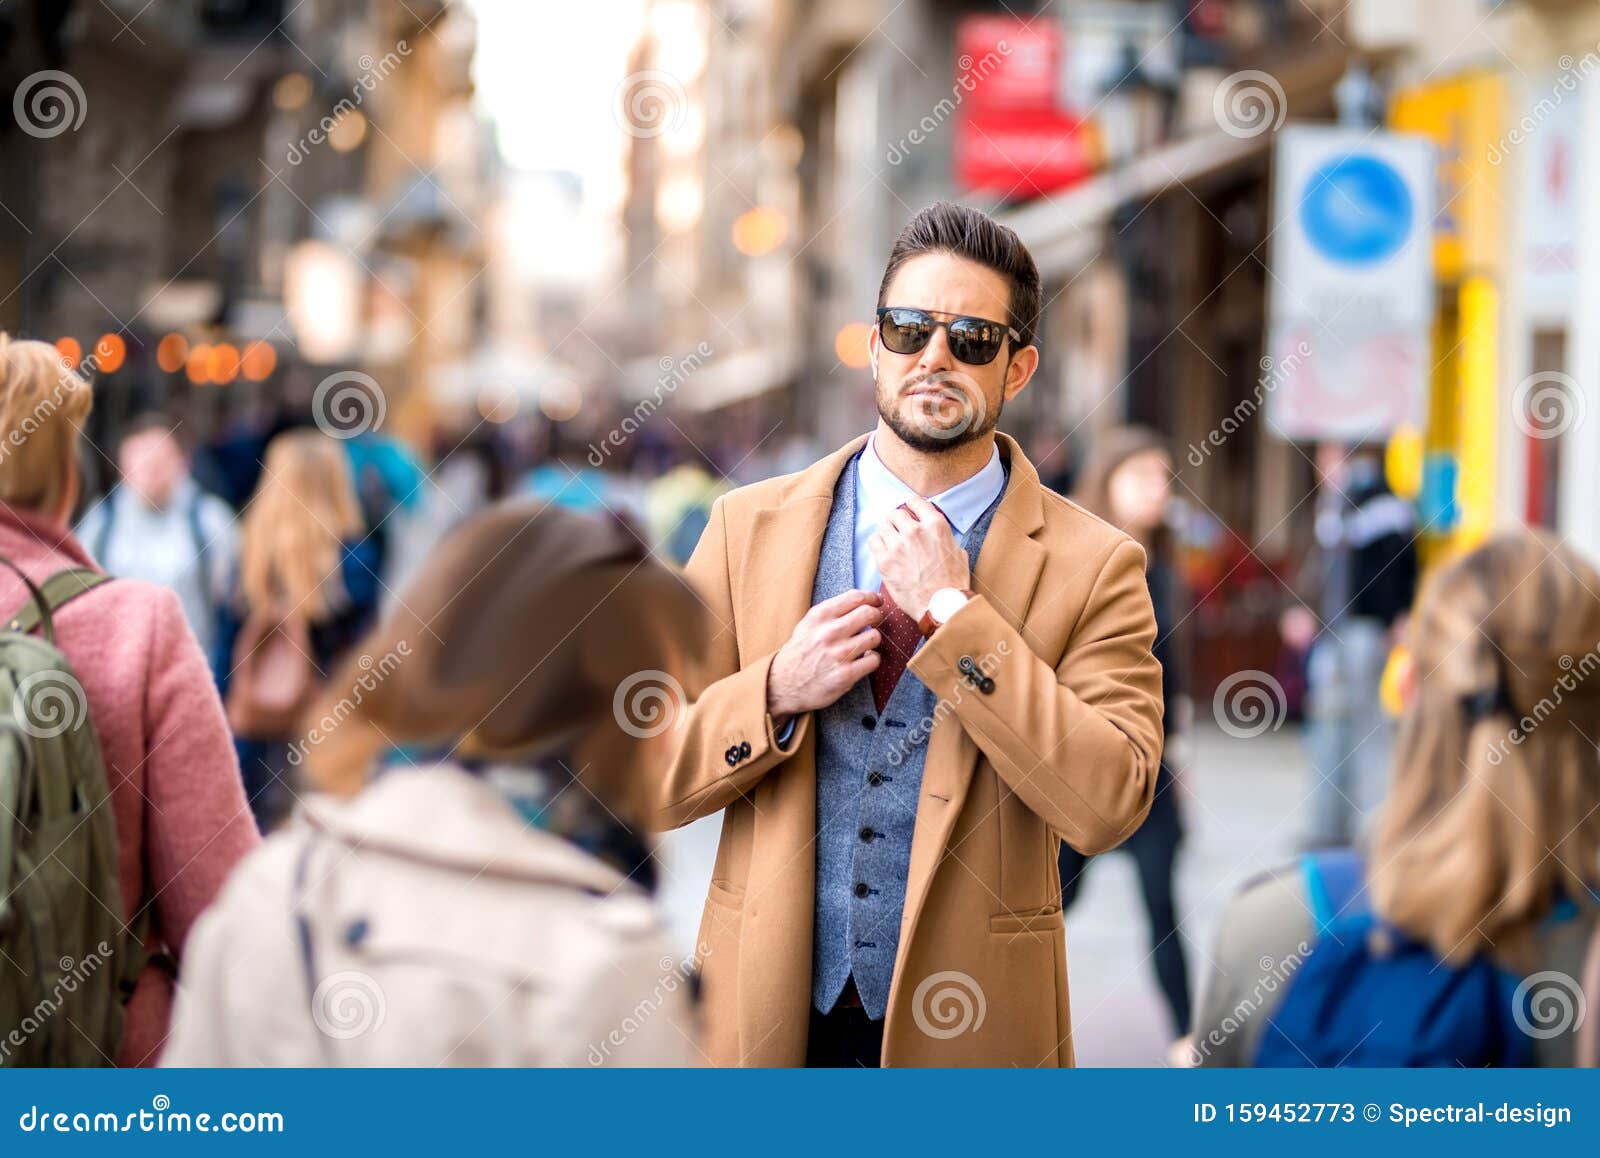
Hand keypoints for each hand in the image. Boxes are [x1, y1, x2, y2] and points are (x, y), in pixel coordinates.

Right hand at [767, 589, 883, 721]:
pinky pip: (874, 660)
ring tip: (864, 644)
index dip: (872, 597)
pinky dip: (872, 659)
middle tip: (876, 621)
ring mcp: (838, 654)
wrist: (782, 684)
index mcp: (820, 616)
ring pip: (875, 636)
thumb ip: (832, 612)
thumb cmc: (799, 652)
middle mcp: (829, 632)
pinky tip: (863, 660)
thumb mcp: (808, 624)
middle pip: (869, 613)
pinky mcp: (846, 674)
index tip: (877, 601)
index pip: (856, 597)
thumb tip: (862, 601)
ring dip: (873, 640)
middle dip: (877, 616)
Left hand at [869, 497, 969, 621]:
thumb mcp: (958, 551)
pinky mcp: (885, 561)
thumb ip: (943, 537)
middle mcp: (915, 531)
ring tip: (891, 542)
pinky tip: (884, 550)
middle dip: (897, 521)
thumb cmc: (952, 582)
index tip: (909, 512)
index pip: (915, 501)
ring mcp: (898, 545)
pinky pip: (874, 541)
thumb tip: (935, 532)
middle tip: (898, 530)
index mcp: (935, 525)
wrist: (941, 605)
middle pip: (896, 513)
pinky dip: (878, 543)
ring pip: (883, 526)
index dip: (911, 506)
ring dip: (887, 532)